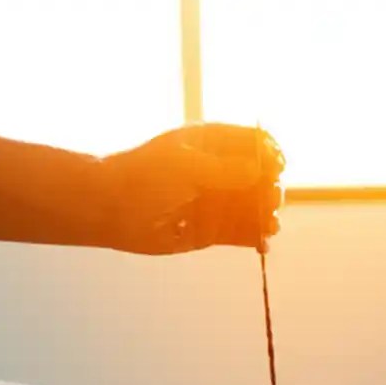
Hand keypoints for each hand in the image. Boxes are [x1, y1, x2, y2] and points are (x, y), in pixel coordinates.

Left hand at [97, 124, 284, 254]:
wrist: (111, 208)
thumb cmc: (145, 176)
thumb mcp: (187, 165)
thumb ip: (226, 169)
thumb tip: (261, 172)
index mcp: (213, 142)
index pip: (256, 142)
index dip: (270, 153)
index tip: (274, 166)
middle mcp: (219, 170)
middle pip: (261, 177)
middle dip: (269, 188)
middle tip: (267, 199)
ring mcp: (216, 201)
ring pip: (253, 207)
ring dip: (266, 214)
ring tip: (268, 225)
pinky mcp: (210, 230)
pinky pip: (240, 233)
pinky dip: (255, 237)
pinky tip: (263, 242)